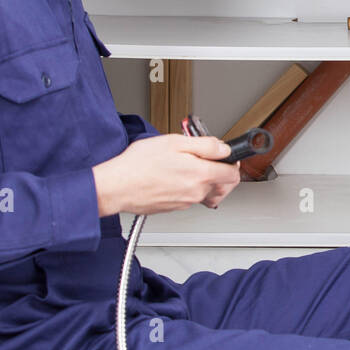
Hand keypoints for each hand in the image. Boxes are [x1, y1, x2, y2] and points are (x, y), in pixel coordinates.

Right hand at [92, 134, 241, 216]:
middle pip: (223, 185)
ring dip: (203, 180)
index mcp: (200, 174)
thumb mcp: (174, 142)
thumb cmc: (138, 165)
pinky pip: (190, 197)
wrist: (115, 187)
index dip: (232, 162)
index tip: (227, 156)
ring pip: (207, 192)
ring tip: (187, 166)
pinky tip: (173, 176)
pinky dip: (188, 187)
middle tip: (209, 159)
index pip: (233, 174)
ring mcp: (186, 202)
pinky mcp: (174, 207)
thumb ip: (204, 145)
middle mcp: (196, 192)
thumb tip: (223, 148)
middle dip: (220, 172)